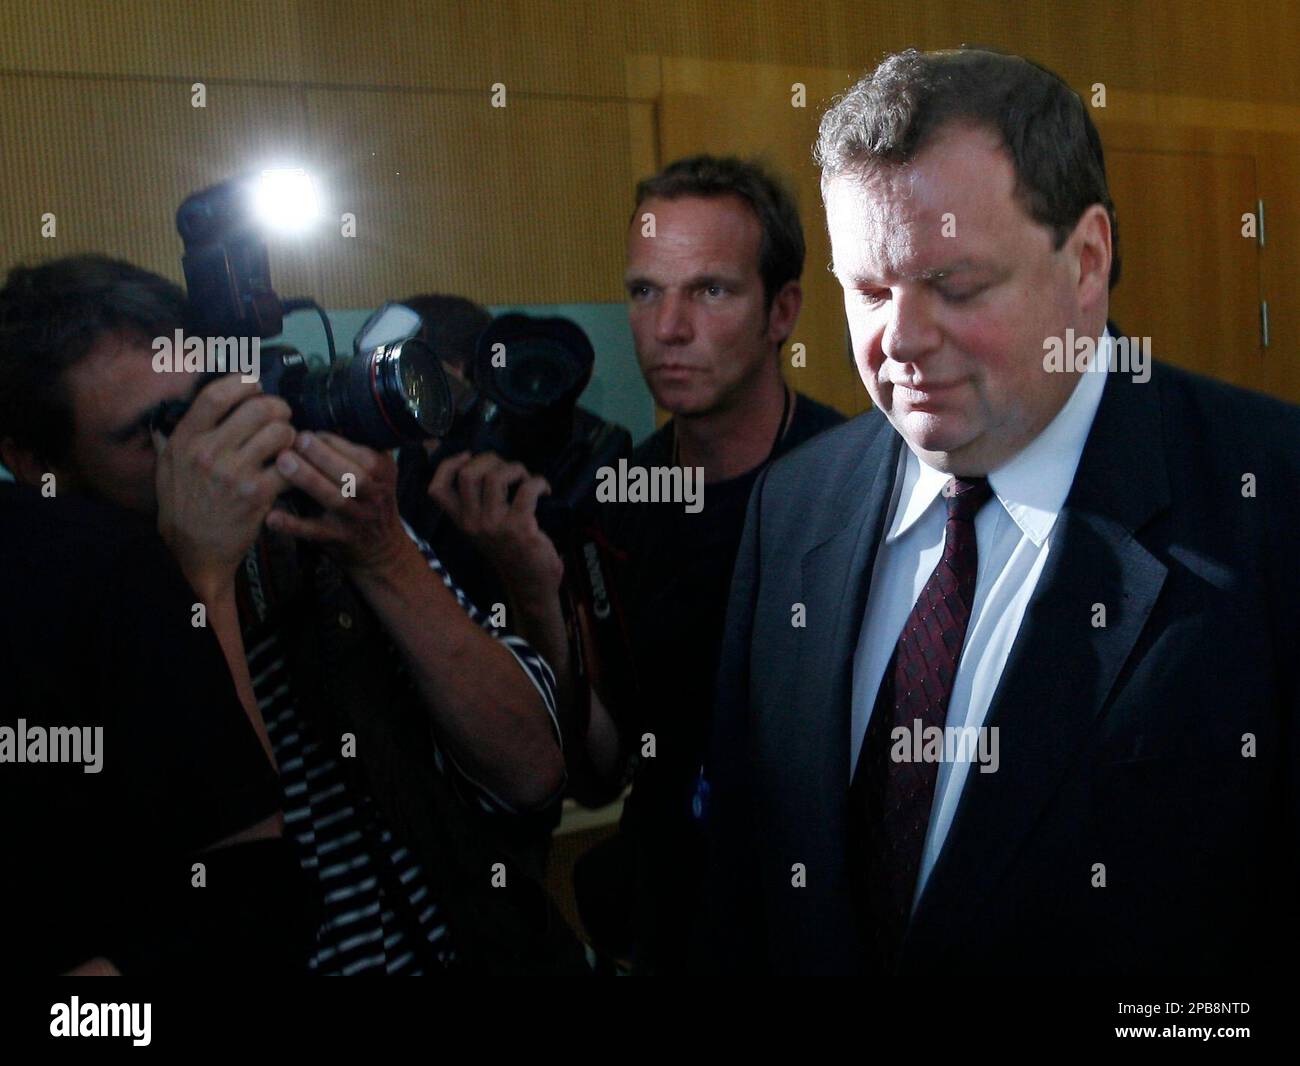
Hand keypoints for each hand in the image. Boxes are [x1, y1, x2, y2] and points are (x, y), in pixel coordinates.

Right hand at [154, 377, 294, 599]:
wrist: (193, 552)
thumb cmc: (181, 509)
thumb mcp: (166, 469)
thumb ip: (169, 440)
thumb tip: (163, 418)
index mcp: (185, 440)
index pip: (216, 394)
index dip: (243, 382)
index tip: (255, 384)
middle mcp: (208, 452)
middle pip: (258, 407)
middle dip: (278, 407)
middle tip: (282, 416)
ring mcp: (234, 473)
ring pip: (279, 433)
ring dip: (290, 436)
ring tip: (286, 445)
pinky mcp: (257, 494)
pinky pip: (290, 466)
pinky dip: (298, 466)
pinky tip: (292, 469)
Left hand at [263, 431, 407, 574]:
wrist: (382, 549)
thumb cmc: (369, 500)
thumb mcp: (377, 473)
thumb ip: (356, 450)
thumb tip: (321, 413)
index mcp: (384, 473)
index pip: (363, 454)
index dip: (333, 441)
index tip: (306, 431)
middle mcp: (375, 496)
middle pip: (354, 475)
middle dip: (324, 456)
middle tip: (296, 439)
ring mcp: (358, 519)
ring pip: (336, 499)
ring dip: (309, 480)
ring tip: (282, 462)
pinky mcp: (340, 540)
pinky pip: (315, 533)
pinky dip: (294, 525)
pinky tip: (272, 516)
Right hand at [428, 451, 562, 604]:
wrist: (530, 586)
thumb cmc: (510, 553)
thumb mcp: (484, 531)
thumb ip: (479, 506)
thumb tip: (488, 467)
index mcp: (461, 522)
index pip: (436, 490)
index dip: (448, 465)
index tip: (468, 456)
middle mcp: (473, 523)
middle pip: (467, 474)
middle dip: (491, 460)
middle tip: (508, 469)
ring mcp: (494, 525)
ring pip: (495, 476)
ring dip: (516, 468)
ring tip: (526, 478)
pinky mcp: (520, 527)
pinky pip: (527, 488)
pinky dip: (539, 482)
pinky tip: (545, 490)